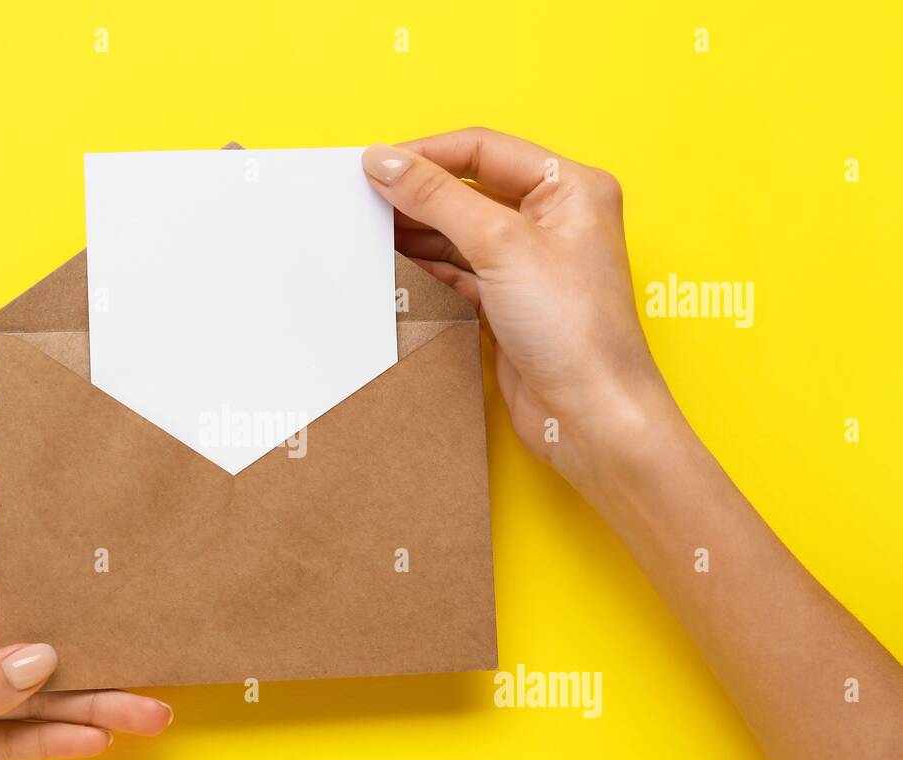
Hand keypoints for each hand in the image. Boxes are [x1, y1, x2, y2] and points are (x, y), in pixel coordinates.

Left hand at [0, 563, 172, 759]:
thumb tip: (41, 657)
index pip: (2, 590)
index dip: (57, 588)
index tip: (114, 590)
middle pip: (29, 651)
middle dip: (88, 661)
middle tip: (150, 670)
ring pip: (28, 698)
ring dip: (84, 707)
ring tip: (145, 714)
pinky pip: (8, 737)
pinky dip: (49, 740)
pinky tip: (95, 740)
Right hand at [362, 129, 678, 495]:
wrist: (589, 416)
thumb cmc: (576, 331)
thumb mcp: (501, 246)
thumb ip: (438, 198)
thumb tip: (387, 162)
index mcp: (571, 188)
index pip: (484, 150)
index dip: (427, 154)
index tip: (375, 164)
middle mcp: (555, 220)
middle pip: (469, 188)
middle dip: (418, 193)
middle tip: (364, 197)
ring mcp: (530, 264)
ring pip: (459, 231)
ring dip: (416, 231)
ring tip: (370, 231)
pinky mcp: (509, 303)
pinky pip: (457, 270)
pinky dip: (425, 267)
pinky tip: (394, 264)